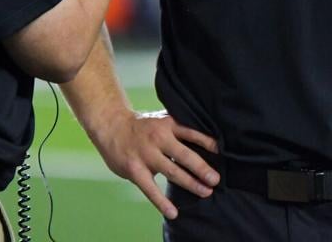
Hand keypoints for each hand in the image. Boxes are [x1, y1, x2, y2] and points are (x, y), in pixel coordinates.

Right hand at [90, 109, 220, 219]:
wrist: (110, 125)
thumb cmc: (141, 126)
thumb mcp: (160, 120)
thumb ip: (178, 131)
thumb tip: (205, 145)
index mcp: (167, 125)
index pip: (191, 133)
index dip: (207, 142)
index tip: (221, 152)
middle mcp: (158, 138)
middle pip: (184, 155)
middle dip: (202, 168)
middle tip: (216, 179)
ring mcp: (146, 154)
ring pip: (172, 171)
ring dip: (190, 183)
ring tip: (205, 192)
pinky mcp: (135, 169)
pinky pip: (150, 189)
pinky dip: (162, 202)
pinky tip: (173, 212)